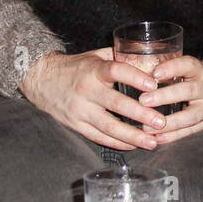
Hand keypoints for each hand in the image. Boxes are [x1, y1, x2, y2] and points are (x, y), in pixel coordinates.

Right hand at [19, 48, 166, 150]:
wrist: (40, 79)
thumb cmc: (76, 67)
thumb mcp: (96, 56)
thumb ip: (120, 57)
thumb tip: (150, 56)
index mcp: (94, 70)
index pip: (116, 71)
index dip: (135, 77)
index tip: (154, 85)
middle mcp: (87, 90)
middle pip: (116, 104)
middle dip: (141, 114)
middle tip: (161, 122)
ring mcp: (80, 110)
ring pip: (109, 126)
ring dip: (132, 136)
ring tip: (152, 141)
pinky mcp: (76, 125)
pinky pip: (99, 137)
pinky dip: (117, 142)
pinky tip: (134, 145)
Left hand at [138, 54, 202, 143]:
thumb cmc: (195, 81)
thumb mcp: (188, 70)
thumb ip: (166, 70)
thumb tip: (130, 66)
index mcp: (201, 71)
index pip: (189, 65)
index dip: (172, 68)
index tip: (154, 74)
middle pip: (189, 91)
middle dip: (165, 96)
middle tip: (143, 100)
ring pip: (190, 116)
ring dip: (168, 122)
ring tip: (146, 127)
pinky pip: (189, 132)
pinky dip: (172, 136)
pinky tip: (156, 138)